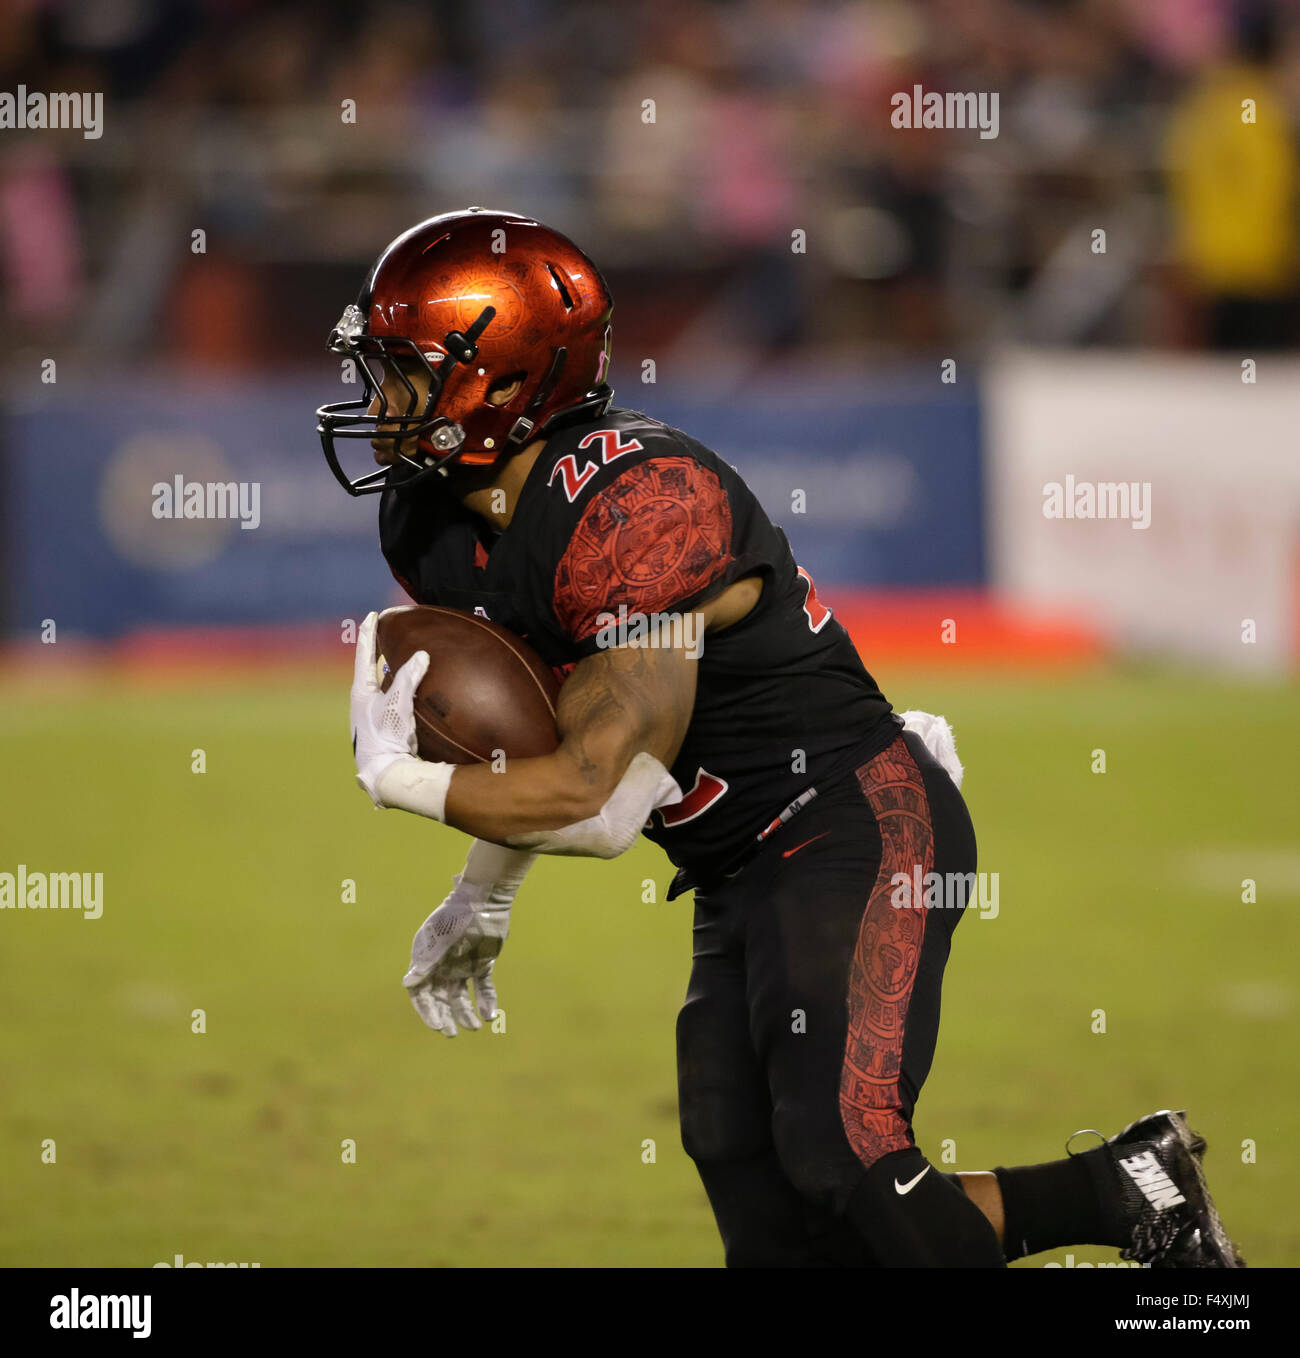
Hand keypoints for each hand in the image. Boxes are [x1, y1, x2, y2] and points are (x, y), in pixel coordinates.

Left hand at [350, 610, 428, 805]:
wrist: (384, 772)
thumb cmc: (387, 736)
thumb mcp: (399, 703)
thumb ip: (410, 677)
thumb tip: (421, 654)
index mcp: (361, 691)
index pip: (365, 654)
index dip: (370, 633)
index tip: (372, 615)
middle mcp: (363, 700)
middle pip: (369, 667)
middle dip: (377, 650)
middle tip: (384, 632)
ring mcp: (371, 713)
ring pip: (379, 683)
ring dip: (387, 669)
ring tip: (396, 656)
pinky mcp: (382, 725)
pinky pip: (389, 697)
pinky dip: (397, 687)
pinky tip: (408, 689)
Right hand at [402, 876, 507, 1035]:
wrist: (485, 899)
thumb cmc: (458, 916)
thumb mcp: (442, 940)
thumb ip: (427, 962)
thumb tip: (408, 984)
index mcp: (427, 959)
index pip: (421, 992)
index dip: (427, 1010)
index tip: (437, 1024)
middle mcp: (442, 965)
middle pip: (440, 998)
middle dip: (445, 1016)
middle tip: (451, 1033)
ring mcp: (462, 965)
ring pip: (461, 996)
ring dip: (466, 1012)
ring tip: (475, 1027)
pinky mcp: (482, 963)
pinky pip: (483, 987)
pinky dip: (486, 1000)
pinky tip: (489, 1015)